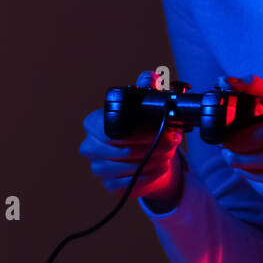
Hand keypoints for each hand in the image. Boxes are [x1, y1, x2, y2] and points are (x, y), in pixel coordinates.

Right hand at [79, 70, 184, 206]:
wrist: (146, 153)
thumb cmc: (141, 126)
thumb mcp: (145, 104)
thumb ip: (147, 88)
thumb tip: (151, 77)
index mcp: (93, 123)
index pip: (111, 132)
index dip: (138, 133)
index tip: (159, 129)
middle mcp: (90, 147)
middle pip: (121, 151)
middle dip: (151, 147)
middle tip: (172, 142)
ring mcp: (98, 169)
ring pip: (128, 168)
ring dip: (154, 160)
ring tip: (170, 152)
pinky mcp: (110, 186)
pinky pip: (131, 184)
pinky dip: (150, 175)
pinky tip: (161, 166)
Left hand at [219, 74, 262, 204]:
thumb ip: (258, 88)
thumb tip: (227, 81)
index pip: (242, 137)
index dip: (229, 138)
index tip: (228, 136)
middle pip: (240, 157)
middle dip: (231, 152)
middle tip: (232, 148)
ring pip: (245, 173)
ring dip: (241, 165)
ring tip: (248, 157)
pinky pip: (255, 186)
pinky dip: (254, 178)